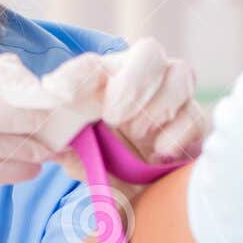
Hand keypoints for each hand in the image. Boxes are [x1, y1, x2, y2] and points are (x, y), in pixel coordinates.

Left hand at [45, 39, 205, 172]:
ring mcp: (175, 96)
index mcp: (106, 79)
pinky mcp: (196, 123)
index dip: (75, 77)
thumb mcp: (75, 153)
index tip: (60, 95)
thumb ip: (62, 142)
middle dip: (133, 83)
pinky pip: (197, 116)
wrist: (137, 190)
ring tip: (138, 136)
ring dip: (156, 107)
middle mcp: (143, 78)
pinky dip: (178, 132)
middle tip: (114, 118)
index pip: (89, 67)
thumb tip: (45, 141)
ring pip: (181, 74)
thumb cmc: (104, 160)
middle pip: (149, 52)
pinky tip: (160, 152)